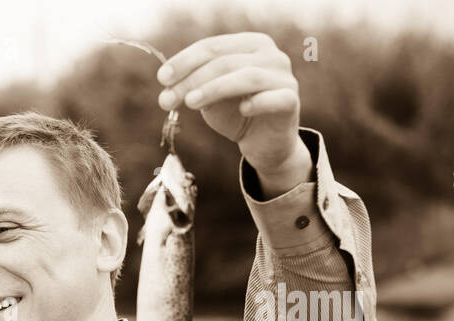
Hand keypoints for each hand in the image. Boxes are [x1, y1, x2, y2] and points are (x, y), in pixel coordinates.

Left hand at [158, 32, 304, 176]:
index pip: (213, 46)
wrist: (263, 142)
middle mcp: (270, 55)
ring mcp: (283, 76)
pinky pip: (274, 98)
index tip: (162, 78)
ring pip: (247, 77)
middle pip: (226, 61)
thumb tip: (166, 93)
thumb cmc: (235, 113)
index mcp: (249, 45)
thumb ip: (192, 90)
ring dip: (215, 88)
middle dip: (193, 79)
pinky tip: (242, 109)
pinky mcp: (290, 101)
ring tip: (190, 102)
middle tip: (168, 98)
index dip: (185, 61)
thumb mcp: (209, 98)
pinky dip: (257, 102)